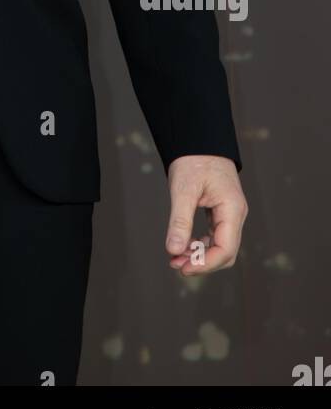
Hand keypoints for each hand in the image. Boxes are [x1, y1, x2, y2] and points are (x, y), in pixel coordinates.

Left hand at [165, 155, 247, 275]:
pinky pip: (215, 236)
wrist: (199, 140)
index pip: (225, 249)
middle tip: (175, 265)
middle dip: (201, 262)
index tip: (182, 268)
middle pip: (225, 252)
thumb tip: (172, 251)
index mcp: (233, 210)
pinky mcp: (221, 213)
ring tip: (175, 257)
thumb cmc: (193, 160)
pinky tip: (183, 245)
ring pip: (220, 246)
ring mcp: (230, 214)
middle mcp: (236, 215)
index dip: (205, 264)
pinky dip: (199, 244)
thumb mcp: (183, 189)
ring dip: (199, 255)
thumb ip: (179, 221)